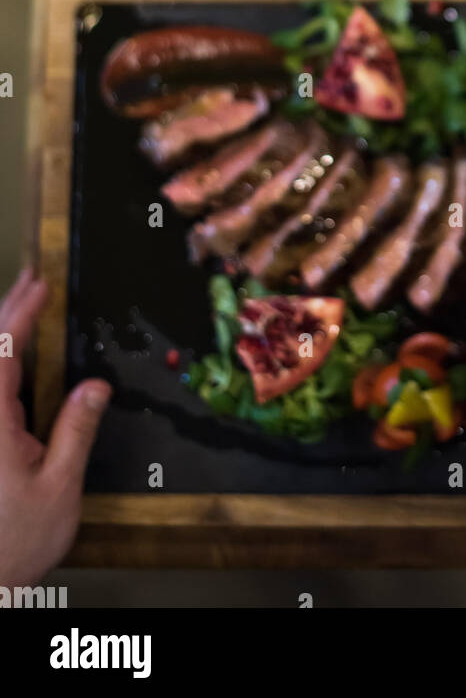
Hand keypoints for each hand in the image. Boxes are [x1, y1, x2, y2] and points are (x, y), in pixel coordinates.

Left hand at [0, 269, 110, 586]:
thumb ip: (76, 431)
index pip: (3, 351)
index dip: (22, 313)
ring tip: (18, 309)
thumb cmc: (13, 544)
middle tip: (29, 281)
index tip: (40, 284)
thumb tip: (96, 387)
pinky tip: (7, 366)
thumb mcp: (58, 488)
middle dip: (7, 312)